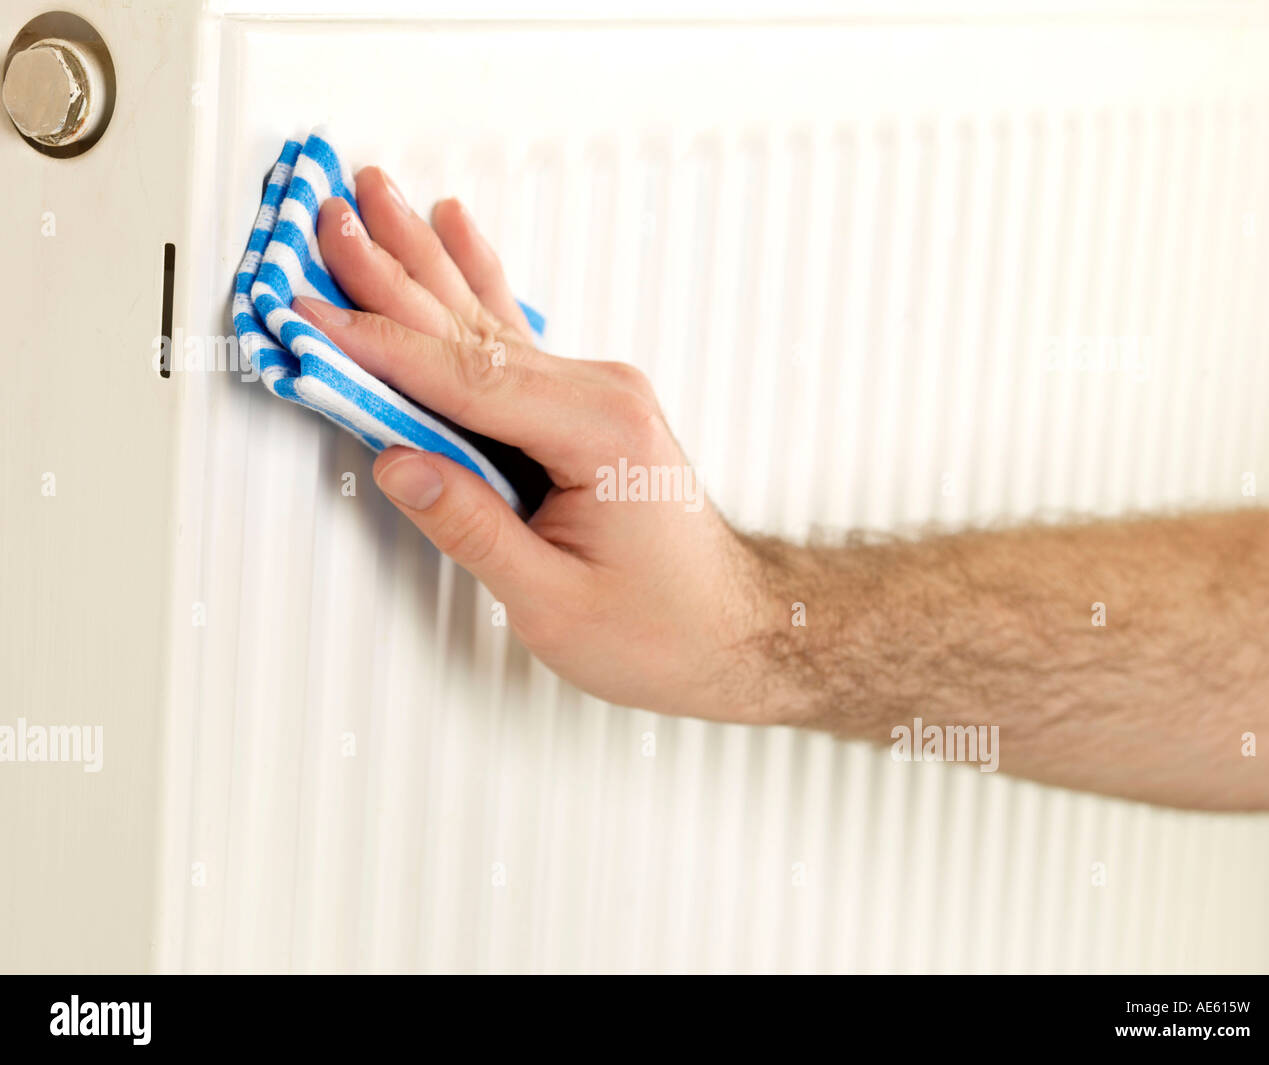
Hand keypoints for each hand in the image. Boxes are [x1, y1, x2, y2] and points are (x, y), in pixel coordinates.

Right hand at [294, 167, 774, 722]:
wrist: (732, 630)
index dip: (378, 347)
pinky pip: (514, 338)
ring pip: (486, 320)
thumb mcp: (554, 600)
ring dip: (422, 260)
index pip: (463, 378)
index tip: (313, 315)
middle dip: (389, 271)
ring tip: (375, 198)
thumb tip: (396, 461)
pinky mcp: (589, 405)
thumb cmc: (661, 627)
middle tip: (328, 214)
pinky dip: (474, 285)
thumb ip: (471, 528)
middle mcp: (602, 395)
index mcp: (598, 434)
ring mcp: (598, 394)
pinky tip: (456, 234)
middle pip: (469, 327)